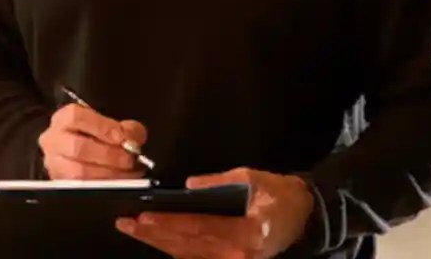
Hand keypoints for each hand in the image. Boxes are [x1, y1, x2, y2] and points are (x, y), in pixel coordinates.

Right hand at [38, 103, 147, 179]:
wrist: (81, 156)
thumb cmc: (96, 139)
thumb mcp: (113, 127)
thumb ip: (126, 129)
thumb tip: (133, 141)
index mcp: (64, 119)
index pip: (76, 118)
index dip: (102, 127)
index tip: (123, 138)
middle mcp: (53, 141)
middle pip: (77, 147)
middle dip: (108, 155)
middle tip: (129, 159)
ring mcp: (54, 165)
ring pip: (78, 172)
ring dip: (109, 174)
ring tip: (128, 174)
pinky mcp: (61, 186)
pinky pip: (82, 190)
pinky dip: (104, 188)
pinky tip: (119, 185)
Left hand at [115, 167, 314, 258]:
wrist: (304, 216)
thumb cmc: (279, 194)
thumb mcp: (252, 178)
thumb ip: (218, 181)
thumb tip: (189, 185)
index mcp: (246, 232)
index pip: (199, 228)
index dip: (169, 223)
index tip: (143, 217)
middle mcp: (238, 254)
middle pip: (188, 246)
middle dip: (154, 235)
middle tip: (126, 224)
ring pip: (189, 255)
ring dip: (159, 243)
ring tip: (134, 231)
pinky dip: (175, 250)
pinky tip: (156, 240)